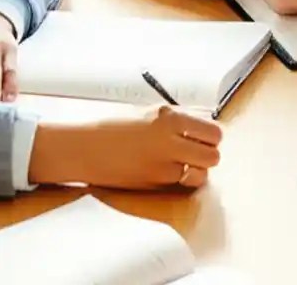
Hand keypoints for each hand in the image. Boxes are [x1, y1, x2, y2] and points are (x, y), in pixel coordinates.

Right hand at [30, 106, 222, 189]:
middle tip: (197, 151)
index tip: (205, 137)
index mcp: (169, 118)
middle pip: (213, 154)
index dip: (211, 136)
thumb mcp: (149, 114)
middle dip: (208, 153)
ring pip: (203, 172)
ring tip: (185, 163)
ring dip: (199, 169)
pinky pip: (183, 183)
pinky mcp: (154, 183)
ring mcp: (163, 165)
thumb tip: (202, 127)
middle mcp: (169, 141)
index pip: (212, 131)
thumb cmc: (113, 128)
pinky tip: (170, 171)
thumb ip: (177, 119)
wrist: (83, 149)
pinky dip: (183, 179)